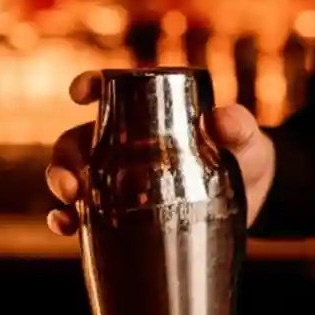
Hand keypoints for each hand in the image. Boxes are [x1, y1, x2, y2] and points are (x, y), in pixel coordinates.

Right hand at [44, 71, 276, 234]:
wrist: (253, 200)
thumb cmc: (246, 156)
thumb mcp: (247, 141)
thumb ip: (239, 127)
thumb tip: (221, 119)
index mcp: (148, 114)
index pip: (111, 91)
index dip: (90, 85)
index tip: (80, 95)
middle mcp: (124, 144)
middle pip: (78, 141)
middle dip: (65, 158)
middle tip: (72, 182)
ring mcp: (119, 180)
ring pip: (75, 176)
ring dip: (62, 186)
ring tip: (70, 203)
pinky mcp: (122, 212)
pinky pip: (86, 214)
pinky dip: (69, 220)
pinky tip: (67, 228)